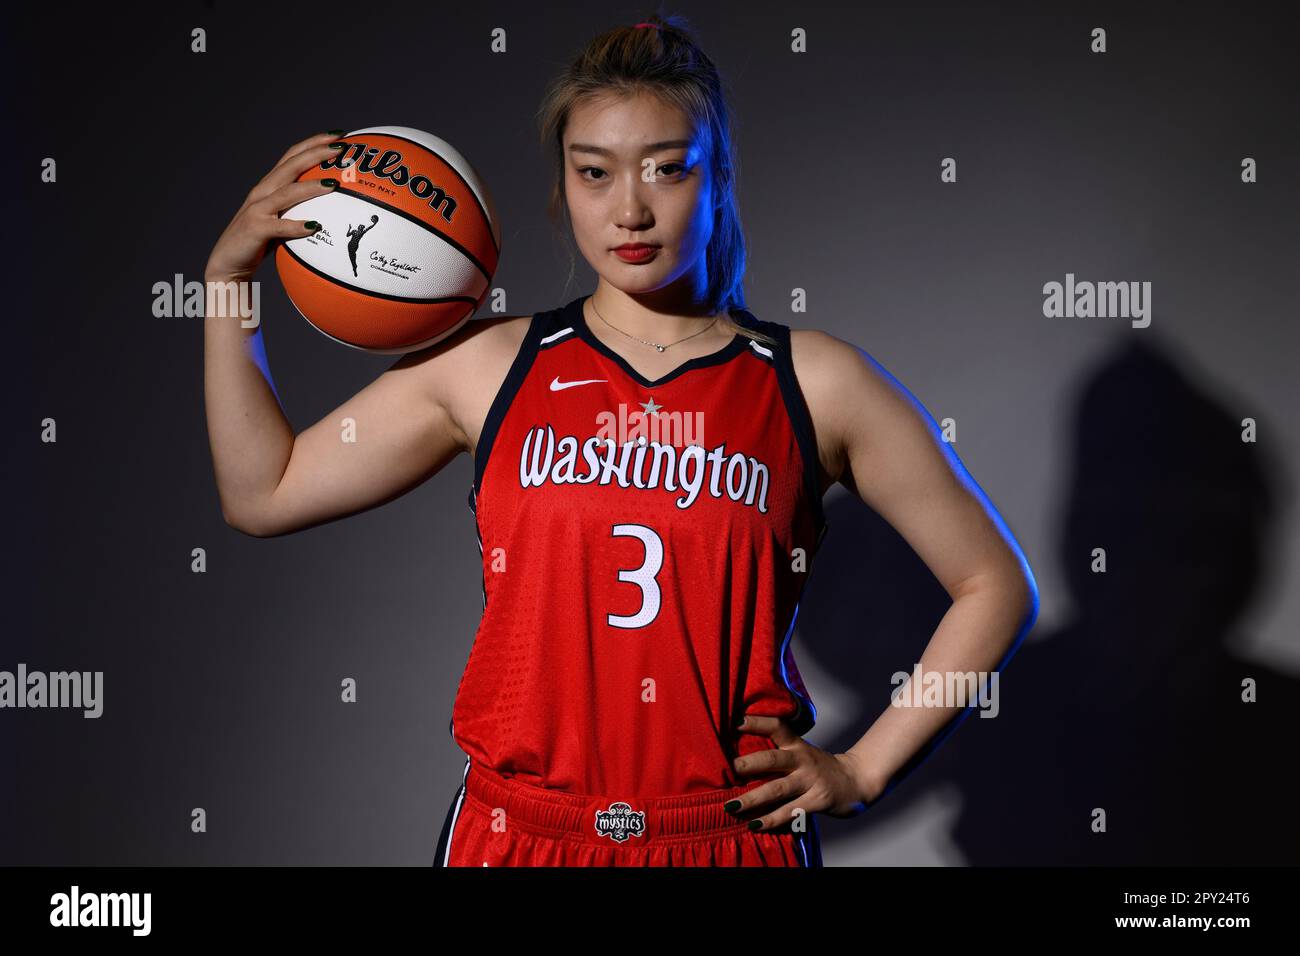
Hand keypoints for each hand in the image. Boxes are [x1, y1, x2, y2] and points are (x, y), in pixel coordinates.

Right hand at [204, 131, 343, 283]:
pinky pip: (279, 226)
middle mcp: (262, 191)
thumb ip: (299, 209)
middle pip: (291, 165)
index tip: (338, 135)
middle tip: (340, 147)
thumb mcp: (281, 220)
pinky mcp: (255, 229)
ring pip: (287, 192)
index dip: (313, 143)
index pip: (292, 156)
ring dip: (311, 186)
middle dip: (316, 153)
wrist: (227, 264)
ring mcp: (257, 209)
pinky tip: (315, 226)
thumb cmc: (259, 243)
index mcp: (269, 186)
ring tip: (333, 183)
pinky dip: (296, 225)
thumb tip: (335, 210)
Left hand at [725, 714, 878, 831]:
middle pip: (773, 759)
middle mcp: (803, 760)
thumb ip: (778, 753)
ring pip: (778, 789)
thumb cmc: (821, 768)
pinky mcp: (818, 801)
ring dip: (753, 798)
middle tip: (727, 769)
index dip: (757, 723)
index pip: (776, 727)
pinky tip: (755, 825)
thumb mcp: (802, 753)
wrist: (858, 781)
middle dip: (749, 764)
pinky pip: (791, 812)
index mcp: (797, 745)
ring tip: (731, 805)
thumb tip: (738, 758)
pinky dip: (772, 819)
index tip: (734, 722)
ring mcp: (811, 780)